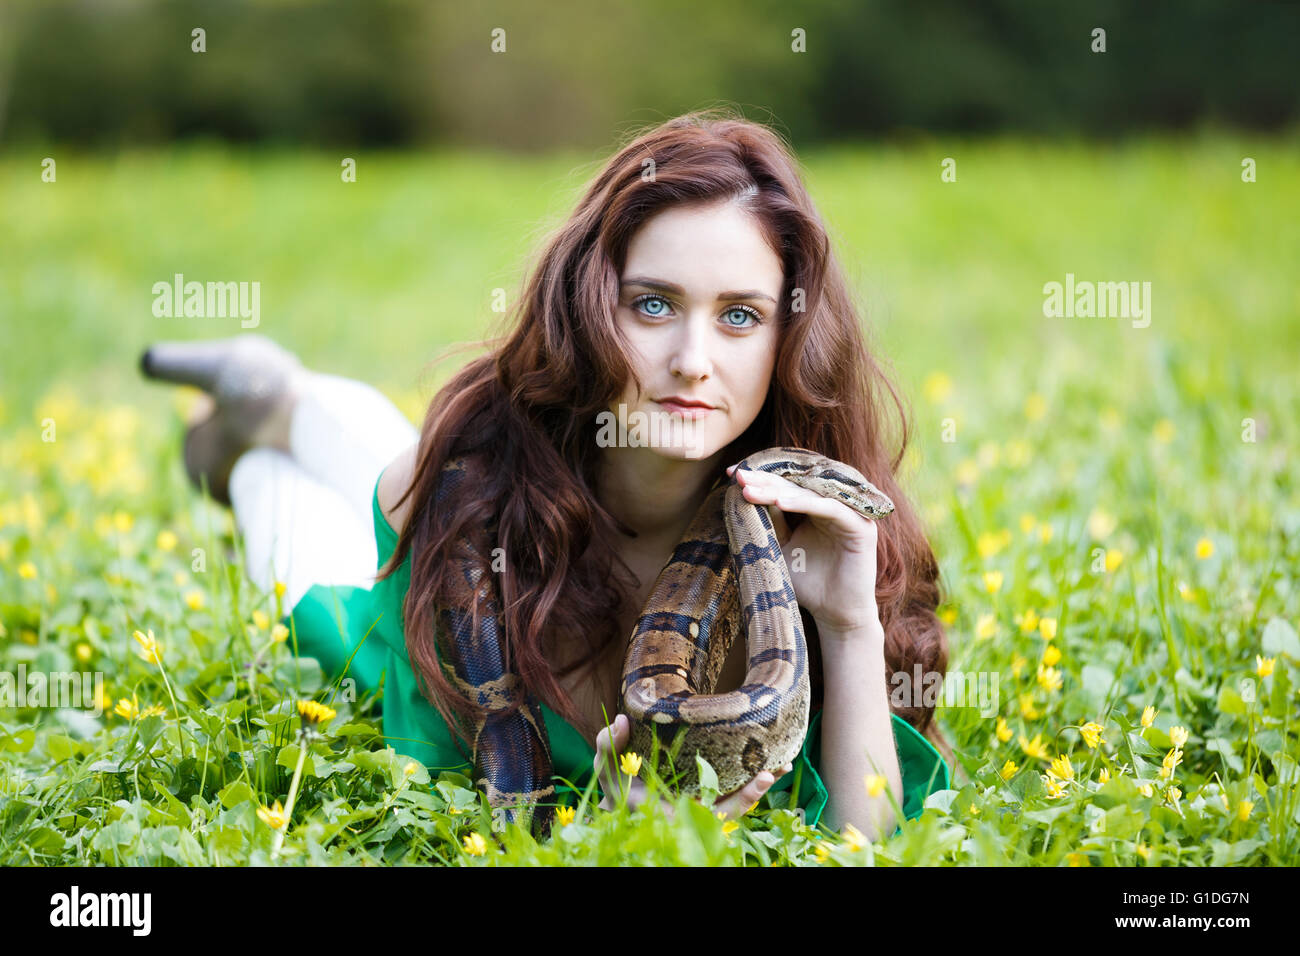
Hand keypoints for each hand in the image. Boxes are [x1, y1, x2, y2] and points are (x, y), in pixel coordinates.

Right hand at [594, 714, 792, 818]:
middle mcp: (692, 816)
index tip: (762, 778)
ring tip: (781, 764)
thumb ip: (609, 745)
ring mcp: (699, 809)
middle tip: (776, 769)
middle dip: (757, 792)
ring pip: (736, 804)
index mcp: (674, 812)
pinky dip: (749, 784)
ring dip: (757, 787)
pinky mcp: (703, 800)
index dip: (743, 799)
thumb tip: (622, 720)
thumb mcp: (607, 769)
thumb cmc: (615, 787)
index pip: (716, 812)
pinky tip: (766, 765)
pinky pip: (730, 795)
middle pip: (734, 810)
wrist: (619, 806)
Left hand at [727, 464, 881, 633]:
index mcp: (815, 507)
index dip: (760, 478)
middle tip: (738, 477)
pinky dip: (805, 503)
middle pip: (796, 484)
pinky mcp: (861, 526)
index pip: (786, 484)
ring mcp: (850, 513)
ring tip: (751, 491)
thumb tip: (745, 493)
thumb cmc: (807, 584)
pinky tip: (781, 502)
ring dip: (779, 490)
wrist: (834, 614)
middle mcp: (834, 505)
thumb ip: (770, 522)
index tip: (730, 474)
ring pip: (810, 493)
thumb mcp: (780, 548)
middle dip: (765, 480)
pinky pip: (830, 508)